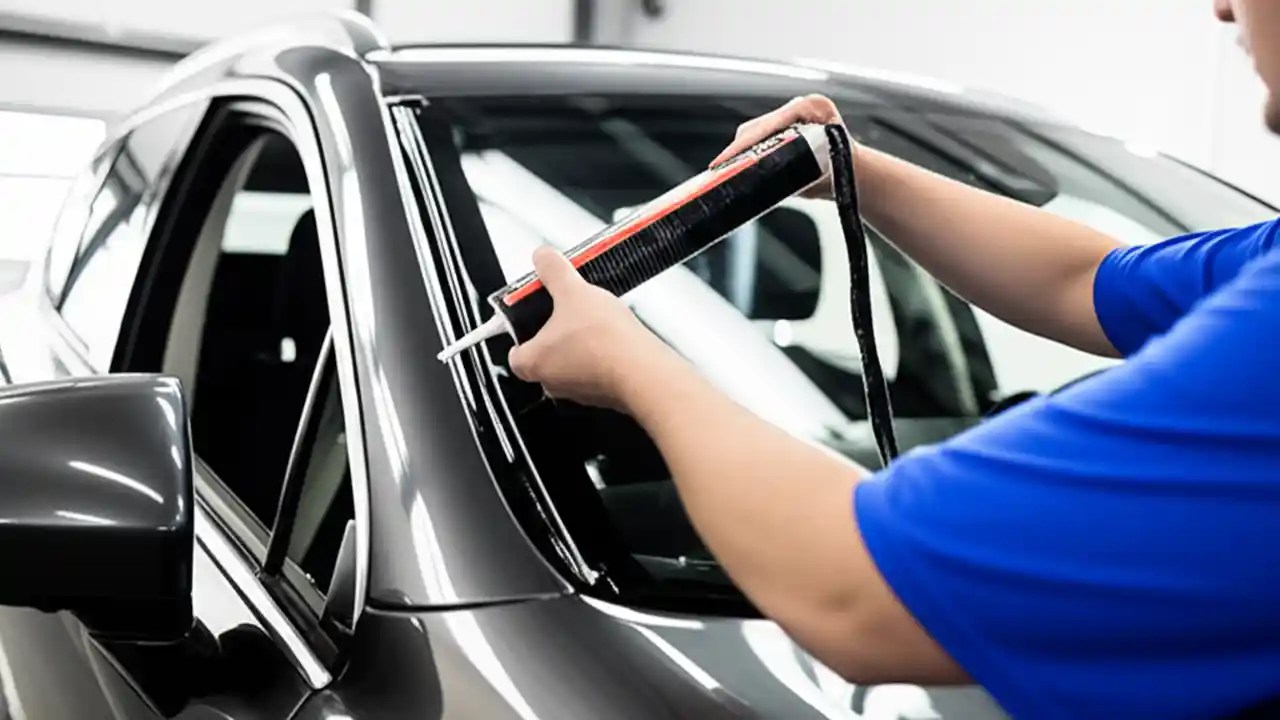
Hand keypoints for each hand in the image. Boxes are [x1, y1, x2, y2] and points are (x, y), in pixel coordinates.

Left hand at [508, 246, 672, 411]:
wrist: (642, 369)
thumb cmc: (603, 341)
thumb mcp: (572, 291)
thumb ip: (553, 272)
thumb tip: (543, 257)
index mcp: (533, 363)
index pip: (515, 353)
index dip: (523, 332)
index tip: (534, 313)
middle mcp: (553, 384)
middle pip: (545, 357)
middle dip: (557, 334)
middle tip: (569, 312)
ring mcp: (580, 393)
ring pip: (573, 365)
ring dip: (582, 346)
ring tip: (596, 321)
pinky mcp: (605, 395)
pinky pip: (598, 372)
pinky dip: (604, 357)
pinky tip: (615, 338)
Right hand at [708, 94, 849, 199]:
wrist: (854, 175)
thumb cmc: (845, 171)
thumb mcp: (824, 171)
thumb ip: (800, 171)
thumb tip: (771, 174)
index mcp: (814, 107)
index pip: (771, 123)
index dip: (748, 141)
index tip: (730, 157)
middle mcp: (801, 107)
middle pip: (757, 125)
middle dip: (738, 148)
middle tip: (720, 167)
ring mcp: (791, 116)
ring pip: (754, 130)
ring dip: (739, 151)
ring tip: (723, 169)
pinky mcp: (783, 129)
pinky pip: (757, 136)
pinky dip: (745, 152)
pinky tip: (732, 166)